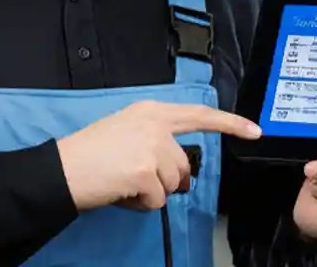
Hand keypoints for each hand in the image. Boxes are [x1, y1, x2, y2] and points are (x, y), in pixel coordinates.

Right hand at [56, 100, 261, 211]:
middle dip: (166, 180)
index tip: (255, 130)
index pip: (199, 115)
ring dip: (151, 192)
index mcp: (151, 111)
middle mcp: (155, 124)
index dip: (229, 123)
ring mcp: (152, 147)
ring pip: (173, 185)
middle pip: (184, 165)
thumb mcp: (125, 132)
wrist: (62, 170)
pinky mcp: (146, 172)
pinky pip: (158, 201)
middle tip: (133, 179)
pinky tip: (120, 192)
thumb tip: (179, 172)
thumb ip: (155, 140)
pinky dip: (140, 204)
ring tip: (122, 182)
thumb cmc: (88, 154)